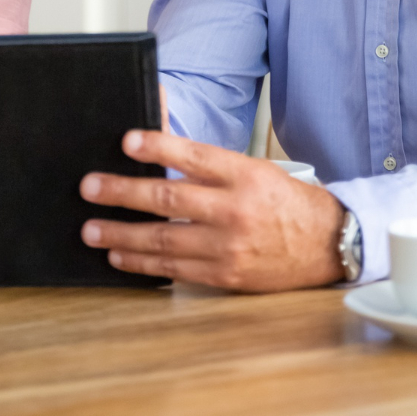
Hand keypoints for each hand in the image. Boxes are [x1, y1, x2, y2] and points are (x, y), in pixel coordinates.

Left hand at [79, 130, 346, 291]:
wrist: (326, 243)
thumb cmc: (285, 201)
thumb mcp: (254, 169)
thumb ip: (209, 164)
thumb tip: (161, 153)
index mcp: (244, 175)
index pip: (194, 155)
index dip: (158, 147)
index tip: (127, 141)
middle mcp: (234, 210)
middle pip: (168, 199)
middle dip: (122, 193)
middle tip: (90, 188)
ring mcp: (228, 246)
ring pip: (163, 240)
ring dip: (121, 235)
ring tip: (92, 230)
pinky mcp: (225, 275)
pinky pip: (175, 269)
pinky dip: (143, 263)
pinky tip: (120, 257)